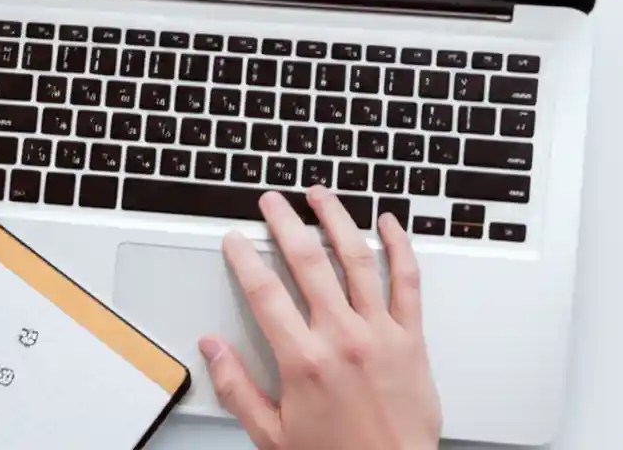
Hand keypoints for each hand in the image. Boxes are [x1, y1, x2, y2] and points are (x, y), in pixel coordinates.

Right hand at [200, 185, 440, 449]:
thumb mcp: (271, 434)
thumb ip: (237, 388)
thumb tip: (211, 349)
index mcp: (303, 361)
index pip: (265, 293)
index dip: (245, 259)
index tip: (235, 241)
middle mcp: (342, 338)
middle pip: (308, 262)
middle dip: (285, 223)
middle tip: (272, 203)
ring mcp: (380, 333)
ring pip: (357, 259)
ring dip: (336, 219)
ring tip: (320, 196)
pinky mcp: (412, 338)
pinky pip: (408, 280)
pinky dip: (399, 246)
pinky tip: (388, 224)